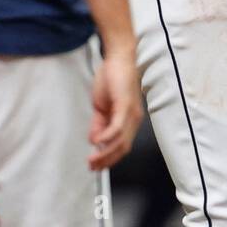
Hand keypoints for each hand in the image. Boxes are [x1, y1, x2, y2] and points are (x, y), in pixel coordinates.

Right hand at [88, 48, 142, 170]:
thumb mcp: (102, 106)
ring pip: (120, 141)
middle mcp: (134, 120)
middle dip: (106, 160)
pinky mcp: (126, 105)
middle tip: (93, 167)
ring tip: (92, 159)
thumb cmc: (112, 78)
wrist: (118, 58)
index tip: (96, 166)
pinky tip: (97, 142)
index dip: (109, 158)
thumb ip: (99, 124)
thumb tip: (94, 140)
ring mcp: (131, 113)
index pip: (122, 146)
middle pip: (122, 148)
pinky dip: (107, 137)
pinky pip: (118, 127)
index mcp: (129, 120)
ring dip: (105, 153)